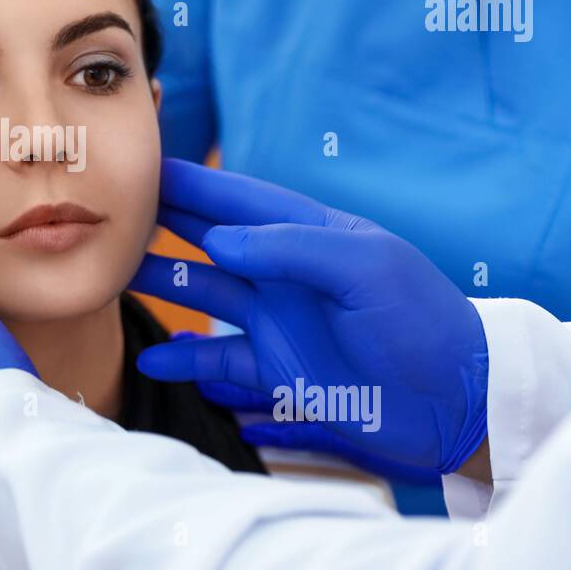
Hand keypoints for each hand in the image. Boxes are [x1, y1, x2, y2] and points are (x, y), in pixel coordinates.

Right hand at [129, 159, 488, 475]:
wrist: (459, 403)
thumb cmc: (425, 323)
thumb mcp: (368, 269)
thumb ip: (293, 248)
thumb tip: (219, 239)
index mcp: (313, 236)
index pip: (240, 199)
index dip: (192, 182)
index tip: (143, 165)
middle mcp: (288, 273)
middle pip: (211, 239)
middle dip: (163, 222)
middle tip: (111, 211)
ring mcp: (280, 321)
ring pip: (205, 293)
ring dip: (163, 283)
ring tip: (114, 275)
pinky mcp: (279, 369)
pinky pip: (219, 359)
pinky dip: (185, 359)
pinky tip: (150, 358)